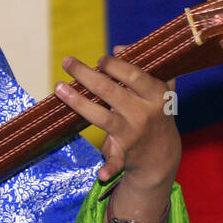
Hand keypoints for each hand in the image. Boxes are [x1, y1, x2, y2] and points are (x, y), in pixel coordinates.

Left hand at [54, 48, 180, 191]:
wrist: (162, 157)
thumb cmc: (156, 114)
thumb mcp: (159, 89)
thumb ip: (142, 66)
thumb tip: (118, 48)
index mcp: (157, 95)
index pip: (133, 74)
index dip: (114, 65)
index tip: (99, 59)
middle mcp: (145, 113)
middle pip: (110, 91)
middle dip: (86, 75)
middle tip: (67, 62)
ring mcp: (133, 134)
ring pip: (102, 117)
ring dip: (78, 102)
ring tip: (59, 88)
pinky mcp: (125, 154)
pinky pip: (115, 162)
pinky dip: (108, 169)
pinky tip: (100, 174)